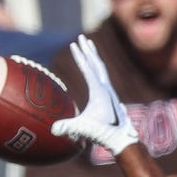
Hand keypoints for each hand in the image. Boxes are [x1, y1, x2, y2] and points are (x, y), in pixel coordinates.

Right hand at [50, 36, 137, 154]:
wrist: (122, 139)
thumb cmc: (103, 134)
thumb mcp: (85, 129)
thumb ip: (70, 128)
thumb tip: (54, 130)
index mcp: (100, 91)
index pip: (88, 69)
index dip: (80, 56)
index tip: (73, 44)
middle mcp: (107, 88)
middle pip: (97, 63)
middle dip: (88, 50)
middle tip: (81, 37)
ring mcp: (110, 92)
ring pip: (102, 69)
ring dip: (94, 56)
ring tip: (89, 46)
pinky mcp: (111, 96)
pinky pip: (103, 77)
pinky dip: (98, 68)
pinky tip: (95, 68)